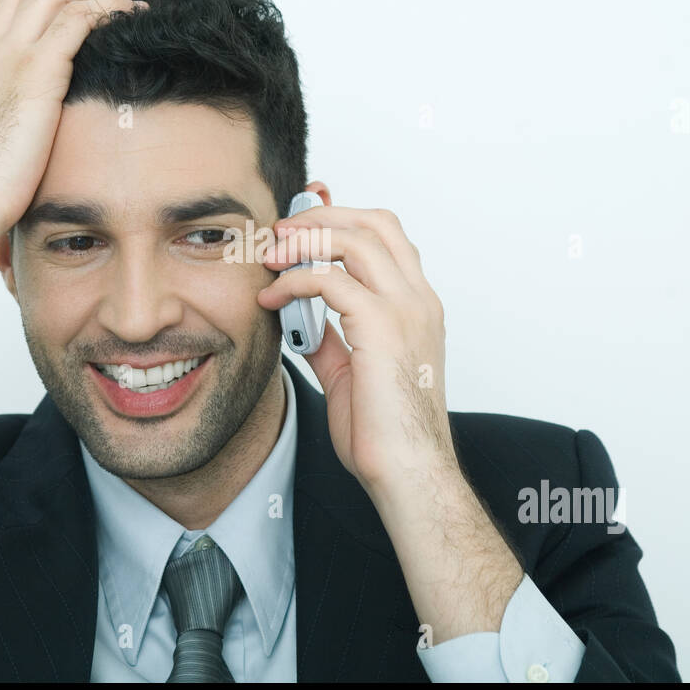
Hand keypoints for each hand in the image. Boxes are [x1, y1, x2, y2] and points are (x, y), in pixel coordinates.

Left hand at [256, 190, 455, 492]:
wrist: (407, 472)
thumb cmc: (384, 434)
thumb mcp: (347, 373)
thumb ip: (328, 338)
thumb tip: (298, 317)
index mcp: (417, 306)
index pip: (386, 237)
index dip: (342, 218)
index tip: (300, 220)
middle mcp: (418, 299)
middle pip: (374, 222)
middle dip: (321, 216)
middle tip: (279, 230)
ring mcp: (406, 309)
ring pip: (355, 238)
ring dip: (305, 239)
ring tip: (271, 255)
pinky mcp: (383, 326)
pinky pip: (330, 279)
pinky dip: (294, 280)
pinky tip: (271, 298)